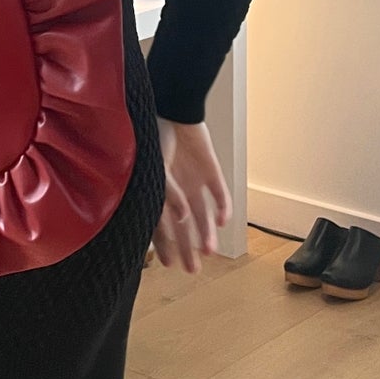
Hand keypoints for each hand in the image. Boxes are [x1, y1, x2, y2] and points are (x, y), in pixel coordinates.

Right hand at [152, 118, 231, 273]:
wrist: (175, 107)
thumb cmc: (155, 136)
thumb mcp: (155, 169)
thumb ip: (168, 196)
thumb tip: (182, 221)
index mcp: (156, 190)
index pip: (159, 225)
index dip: (164, 245)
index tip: (169, 265)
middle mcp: (175, 189)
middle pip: (182, 225)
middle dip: (186, 247)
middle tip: (192, 270)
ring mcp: (193, 180)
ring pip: (201, 214)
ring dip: (205, 232)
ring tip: (209, 252)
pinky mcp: (210, 169)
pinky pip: (219, 192)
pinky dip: (222, 207)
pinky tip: (224, 223)